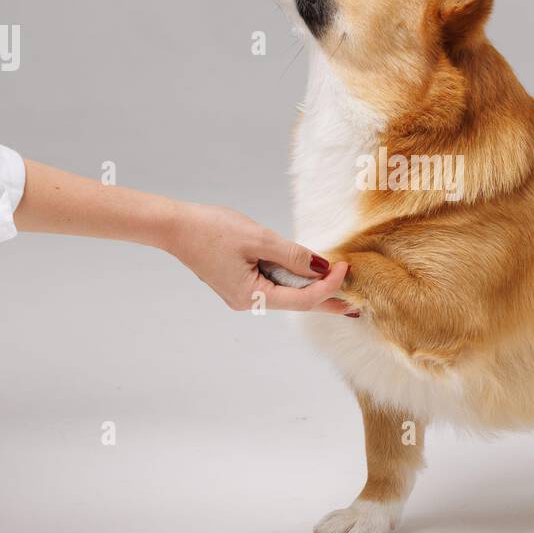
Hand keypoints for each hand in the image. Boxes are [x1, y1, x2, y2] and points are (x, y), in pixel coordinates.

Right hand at [162, 203, 350, 313]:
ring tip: (339, 287)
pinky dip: (293, 280)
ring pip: (286, 294)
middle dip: (327, 300)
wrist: (175, 226)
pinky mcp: (239, 284)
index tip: (346, 267)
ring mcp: (242, 295)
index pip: (302, 298)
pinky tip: (309, 275)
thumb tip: (321, 267)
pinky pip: (274, 285)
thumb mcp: (258, 239)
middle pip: (297, 303)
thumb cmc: (211, 229)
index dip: (328, 285)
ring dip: (311, 288)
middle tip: (358, 305)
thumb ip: (292, 255)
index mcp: (252, 296)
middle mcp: (248, 302)